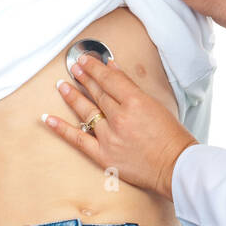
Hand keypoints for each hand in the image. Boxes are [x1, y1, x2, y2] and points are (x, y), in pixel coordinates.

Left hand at [42, 51, 197, 197]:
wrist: (176, 166)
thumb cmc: (172, 137)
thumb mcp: (157, 105)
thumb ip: (133, 88)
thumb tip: (114, 71)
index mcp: (136, 102)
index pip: (110, 79)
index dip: (95, 68)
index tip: (86, 59)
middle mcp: (120, 118)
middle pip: (97, 93)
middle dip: (84, 78)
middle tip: (74, 68)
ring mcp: (109, 137)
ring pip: (86, 111)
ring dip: (72, 96)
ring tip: (62, 86)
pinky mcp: (103, 155)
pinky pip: (78, 139)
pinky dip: (61, 128)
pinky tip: (49, 118)